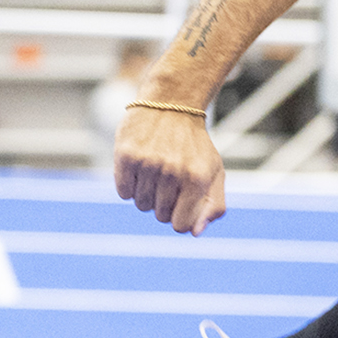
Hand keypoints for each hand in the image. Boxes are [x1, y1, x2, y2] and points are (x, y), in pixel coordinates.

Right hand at [113, 107, 226, 235]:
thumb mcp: (214, 172)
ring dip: (147, 193)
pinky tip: (140, 166)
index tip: (181, 203)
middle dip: (164, 203)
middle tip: (169, 179)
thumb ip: (214, 205)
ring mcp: (148, 164)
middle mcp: (173, 172)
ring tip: (156, 170)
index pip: (180, 226)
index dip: (179, 218)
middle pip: (159, 216)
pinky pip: (123, 192)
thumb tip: (195, 233)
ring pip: (141, 205)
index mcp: (198, 178)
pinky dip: (130, 185)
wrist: (171, 104)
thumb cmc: (194, 145)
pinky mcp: (127, 157)